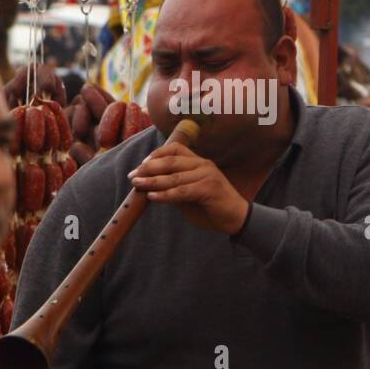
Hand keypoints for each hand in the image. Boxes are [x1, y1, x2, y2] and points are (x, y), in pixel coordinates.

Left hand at [128, 142, 248, 234]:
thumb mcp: (189, 197)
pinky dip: (165, 194)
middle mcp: (203, 164)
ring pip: (174, 176)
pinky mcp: (209, 188)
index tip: (141, 164)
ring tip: (138, 184)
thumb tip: (150, 187)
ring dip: (152, 180)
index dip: (156, 154)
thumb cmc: (211, 208)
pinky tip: (152, 196)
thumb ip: (174, 189)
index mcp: (199, 162)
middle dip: (149, 168)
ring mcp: (207, 175)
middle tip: (133, 175)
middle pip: (171, 160)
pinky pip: (181, 191)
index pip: (175, 149)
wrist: (236, 219)